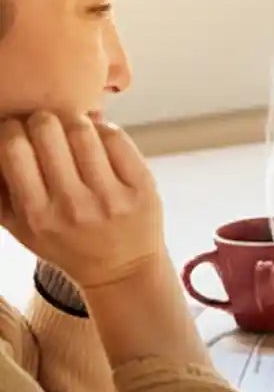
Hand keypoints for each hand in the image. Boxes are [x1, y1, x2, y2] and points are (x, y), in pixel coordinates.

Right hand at [0, 112, 164, 289]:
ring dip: (73, 121)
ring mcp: (112, 196)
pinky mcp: (143, 188)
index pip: (13, 148)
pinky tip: (98, 139)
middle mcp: (74, 205)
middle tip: (45, 128)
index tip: (16, 131)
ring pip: (83, 129)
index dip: (10, 129)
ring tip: (71, 131)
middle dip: (41, 120)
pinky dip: (103, 129)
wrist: (123, 270)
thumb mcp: (21, 227)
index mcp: (38, 214)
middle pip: (47, 129)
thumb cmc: (67, 244)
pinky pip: (117, 138)